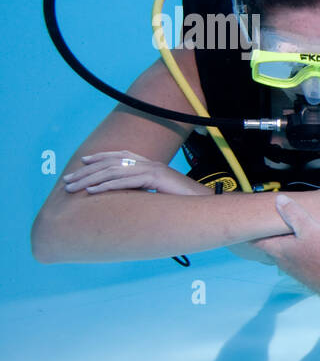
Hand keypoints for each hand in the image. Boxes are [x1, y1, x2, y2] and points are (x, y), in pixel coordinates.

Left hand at [64, 151, 208, 195]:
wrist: (210, 205)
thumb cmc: (188, 205)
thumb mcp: (164, 196)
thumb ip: (149, 192)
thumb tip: (135, 200)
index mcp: (153, 166)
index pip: (121, 156)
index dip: (101, 158)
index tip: (83, 162)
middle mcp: (151, 164)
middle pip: (112, 162)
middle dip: (87, 171)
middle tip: (68, 180)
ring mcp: (154, 169)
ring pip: (114, 171)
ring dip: (90, 179)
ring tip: (73, 187)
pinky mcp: (156, 178)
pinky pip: (125, 181)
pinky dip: (106, 186)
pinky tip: (92, 191)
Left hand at [258, 195, 319, 298]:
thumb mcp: (310, 229)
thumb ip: (294, 213)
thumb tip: (278, 199)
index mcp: (276, 249)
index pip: (253, 239)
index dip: (251, 228)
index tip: (251, 219)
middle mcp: (279, 260)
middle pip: (267, 244)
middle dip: (268, 233)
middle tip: (272, 220)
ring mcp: (290, 268)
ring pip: (280, 251)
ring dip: (282, 241)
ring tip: (290, 229)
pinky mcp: (302, 272)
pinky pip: (292, 257)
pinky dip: (294, 249)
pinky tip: (306, 244)